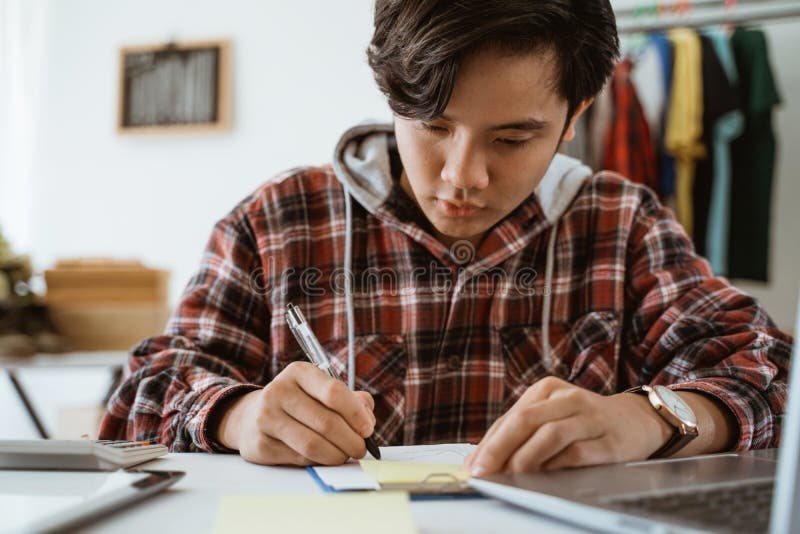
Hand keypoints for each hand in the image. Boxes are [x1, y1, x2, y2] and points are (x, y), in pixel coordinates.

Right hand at [214, 361, 375, 465]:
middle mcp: (279, 391)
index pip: (333, 392)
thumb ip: (351, 400)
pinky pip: (299, 457)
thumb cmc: (299, 404)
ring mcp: (266, 417)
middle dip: (351, 440)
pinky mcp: (260, 443)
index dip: (356, 414)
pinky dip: (319, 461)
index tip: (368, 429)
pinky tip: (324, 457)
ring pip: (313, 444)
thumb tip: (367, 420)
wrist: (252, 417)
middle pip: (326, 422)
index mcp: (298, 372)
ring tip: (345, 456)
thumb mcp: (321, 390)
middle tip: (361, 449)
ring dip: (337, 455)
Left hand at [464, 376, 672, 474]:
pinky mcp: (609, 442)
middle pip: (526, 420)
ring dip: (525, 458)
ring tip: (509, 477)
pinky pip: (577, 454)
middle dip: (499, 448)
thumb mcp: (551, 417)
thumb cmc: (583, 423)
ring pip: (550, 434)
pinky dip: (555, 467)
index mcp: (548, 389)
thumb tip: (479, 461)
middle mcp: (569, 398)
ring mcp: (591, 418)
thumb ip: (519, 436)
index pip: (511, 417)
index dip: (488, 443)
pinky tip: (542, 479)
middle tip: (484, 471)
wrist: (637, 422)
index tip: (473, 466)